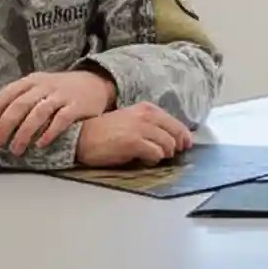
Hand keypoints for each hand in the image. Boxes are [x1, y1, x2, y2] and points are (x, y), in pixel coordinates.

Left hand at [0, 70, 116, 154]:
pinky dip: (49, 133)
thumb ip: (21, 97)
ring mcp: (62, 95)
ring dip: (24, 133)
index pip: (9, 92)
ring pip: (38, 113)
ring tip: (17, 148)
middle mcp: (46, 86)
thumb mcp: (41, 85)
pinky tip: (41, 144)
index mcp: (34, 80)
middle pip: (20, 105)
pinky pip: (61, 120)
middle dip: (6, 125)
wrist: (96, 83)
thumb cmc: (62, 90)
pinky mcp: (77, 106)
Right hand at [76, 102, 193, 167]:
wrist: (82, 136)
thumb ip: (150, 125)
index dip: (183, 136)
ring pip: (168, 145)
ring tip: (152, 156)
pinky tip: (144, 159)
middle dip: (177, 146)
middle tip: (172, 154)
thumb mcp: (131, 120)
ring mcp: (141, 128)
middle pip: (176, 133)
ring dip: (164, 154)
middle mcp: (146, 115)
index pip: (175, 123)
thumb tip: (171, 139)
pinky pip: (156, 154)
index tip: (184, 144)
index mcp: (147, 108)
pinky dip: (153, 159)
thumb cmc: (106, 131)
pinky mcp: (134, 142)